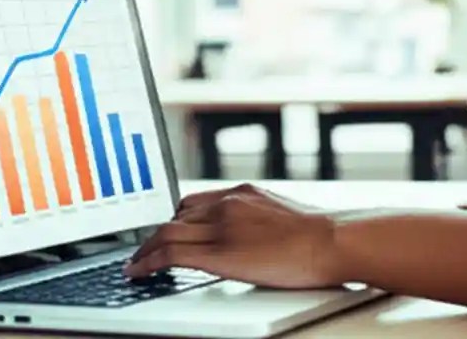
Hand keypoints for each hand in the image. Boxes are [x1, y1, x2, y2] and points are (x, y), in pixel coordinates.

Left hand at [124, 183, 344, 288]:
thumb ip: (260, 218)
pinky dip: (147, 262)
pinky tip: (139, 272)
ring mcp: (221, 226)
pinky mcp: (218, 253)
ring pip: (166, 232)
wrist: (330, 241)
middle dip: (158, 232)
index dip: (175, 218)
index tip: (167, 229)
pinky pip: (169, 254)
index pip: (195, 200)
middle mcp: (227, 203)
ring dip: (145, 248)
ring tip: (135, 263)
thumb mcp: (283, 214)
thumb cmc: (319, 235)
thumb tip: (255, 235)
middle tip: (145, 248)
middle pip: (176, 215)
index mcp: (243, 193)